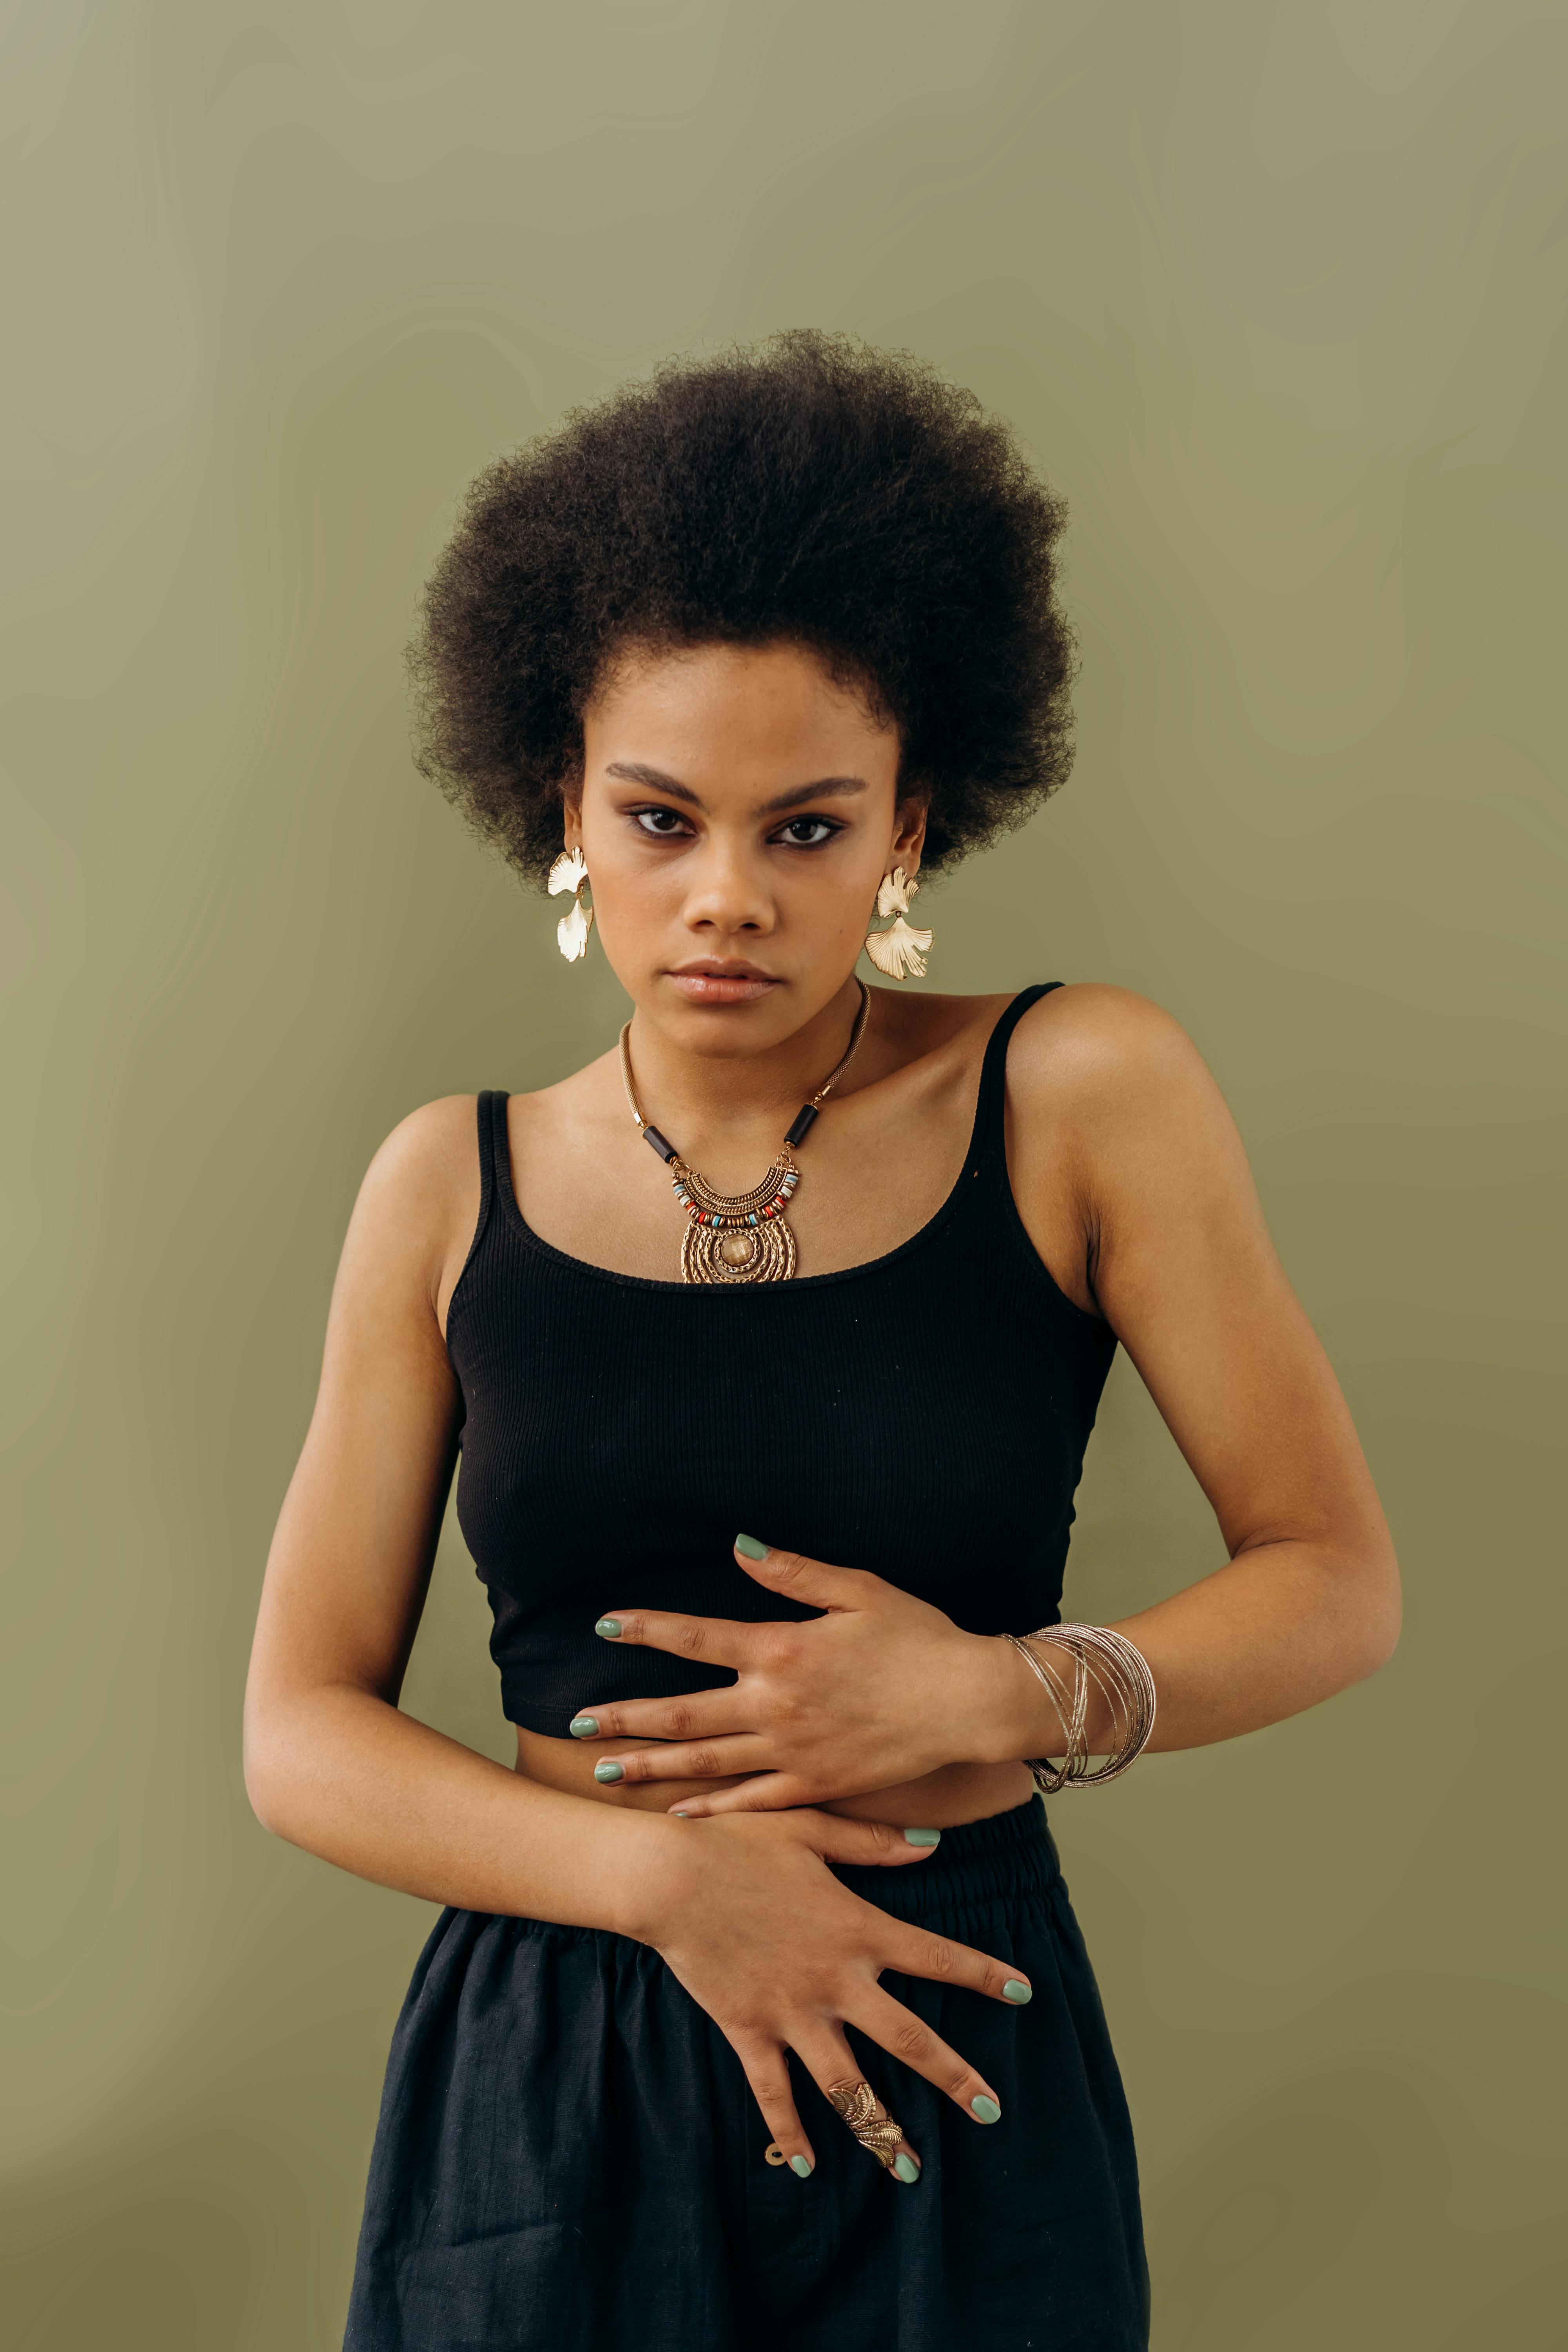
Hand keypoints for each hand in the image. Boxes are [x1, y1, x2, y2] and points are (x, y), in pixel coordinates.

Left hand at [573, 1536, 1030, 1812]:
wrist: (968, 1701)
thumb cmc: (919, 1637)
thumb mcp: (858, 1590)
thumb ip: (792, 1573)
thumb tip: (738, 1548)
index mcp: (782, 1649)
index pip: (696, 1636)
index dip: (647, 1628)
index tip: (604, 1624)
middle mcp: (776, 1704)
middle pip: (683, 1714)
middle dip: (625, 1719)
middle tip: (574, 1727)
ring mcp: (793, 1751)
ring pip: (705, 1763)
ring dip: (650, 1767)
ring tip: (603, 1772)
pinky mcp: (816, 1786)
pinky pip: (752, 1803)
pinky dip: (711, 1811)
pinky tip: (677, 1815)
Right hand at [629, 1808, 1031, 2178]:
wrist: (669, 1876)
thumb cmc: (737, 1843)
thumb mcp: (810, 1829)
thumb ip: (873, 1842)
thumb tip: (933, 1844)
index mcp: (857, 1930)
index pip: (936, 1957)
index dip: (983, 1974)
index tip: (1025, 1993)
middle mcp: (834, 1981)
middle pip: (908, 2041)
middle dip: (955, 2079)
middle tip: (994, 2112)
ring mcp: (791, 2012)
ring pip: (847, 2085)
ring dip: (880, 2129)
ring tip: (910, 2169)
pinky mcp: (748, 2031)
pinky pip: (774, 2094)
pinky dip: (790, 2133)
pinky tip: (809, 2169)